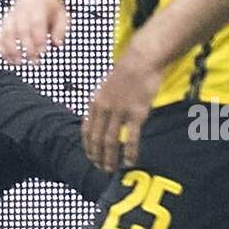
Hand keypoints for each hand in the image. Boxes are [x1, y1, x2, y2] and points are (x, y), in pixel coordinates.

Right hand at [0, 0, 69, 63]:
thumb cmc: (50, 10)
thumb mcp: (62, 15)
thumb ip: (61, 30)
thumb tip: (57, 44)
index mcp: (38, 7)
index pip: (36, 22)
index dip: (38, 38)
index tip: (43, 51)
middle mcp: (22, 11)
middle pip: (21, 29)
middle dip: (27, 47)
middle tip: (34, 60)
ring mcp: (11, 17)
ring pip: (7, 33)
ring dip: (11, 49)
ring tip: (19, 62)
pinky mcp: (4, 24)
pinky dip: (2, 49)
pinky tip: (8, 59)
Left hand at [82, 44, 163, 171]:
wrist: (142, 60)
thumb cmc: (127, 72)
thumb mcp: (106, 86)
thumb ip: (102, 103)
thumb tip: (100, 119)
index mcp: (95, 102)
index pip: (87, 130)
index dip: (88, 147)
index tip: (91, 157)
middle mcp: (104, 109)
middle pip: (97, 139)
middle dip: (97, 157)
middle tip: (101, 168)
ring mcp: (120, 112)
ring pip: (111, 142)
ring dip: (110, 158)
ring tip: (111, 169)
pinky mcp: (136, 113)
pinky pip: (131, 138)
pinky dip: (129, 152)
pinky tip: (130, 161)